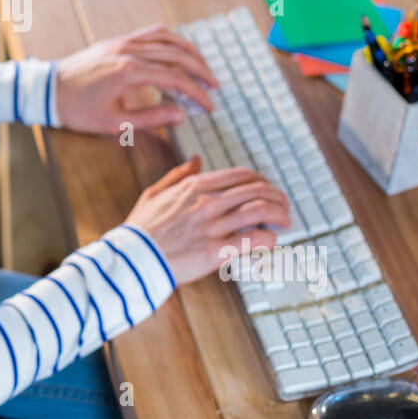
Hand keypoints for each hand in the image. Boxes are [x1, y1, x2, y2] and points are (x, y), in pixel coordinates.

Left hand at [53, 23, 217, 134]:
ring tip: (203, 67)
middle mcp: (128, 51)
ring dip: (189, 51)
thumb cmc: (77, 110)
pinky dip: (170, 39)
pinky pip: (151, 33)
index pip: (174, 79)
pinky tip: (179, 50)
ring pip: (167, 39)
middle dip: (200, 70)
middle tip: (215, 86)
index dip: (196, 93)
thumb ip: (150, 119)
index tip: (209, 106)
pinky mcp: (118, 40)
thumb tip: (181, 115)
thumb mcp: (113, 123)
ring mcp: (123, 42)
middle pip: (177, 55)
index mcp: (128, 73)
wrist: (47, 90)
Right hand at [124, 156, 289, 285]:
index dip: (261, 181)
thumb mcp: (155, 193)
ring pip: (261, 210)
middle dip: (277, 196)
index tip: (267, 190)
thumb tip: (197, 159)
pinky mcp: (216, 250)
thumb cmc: (142, 229)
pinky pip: (254, 239)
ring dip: (280, 214)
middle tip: (283, 206)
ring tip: (285, 221)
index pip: (241, 175)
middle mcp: (207, 202)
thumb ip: (178, 174)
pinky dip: (269, 239)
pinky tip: (270, 242)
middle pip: (257, 190)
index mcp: (195, 186)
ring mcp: (212, 225)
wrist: (133, 259)